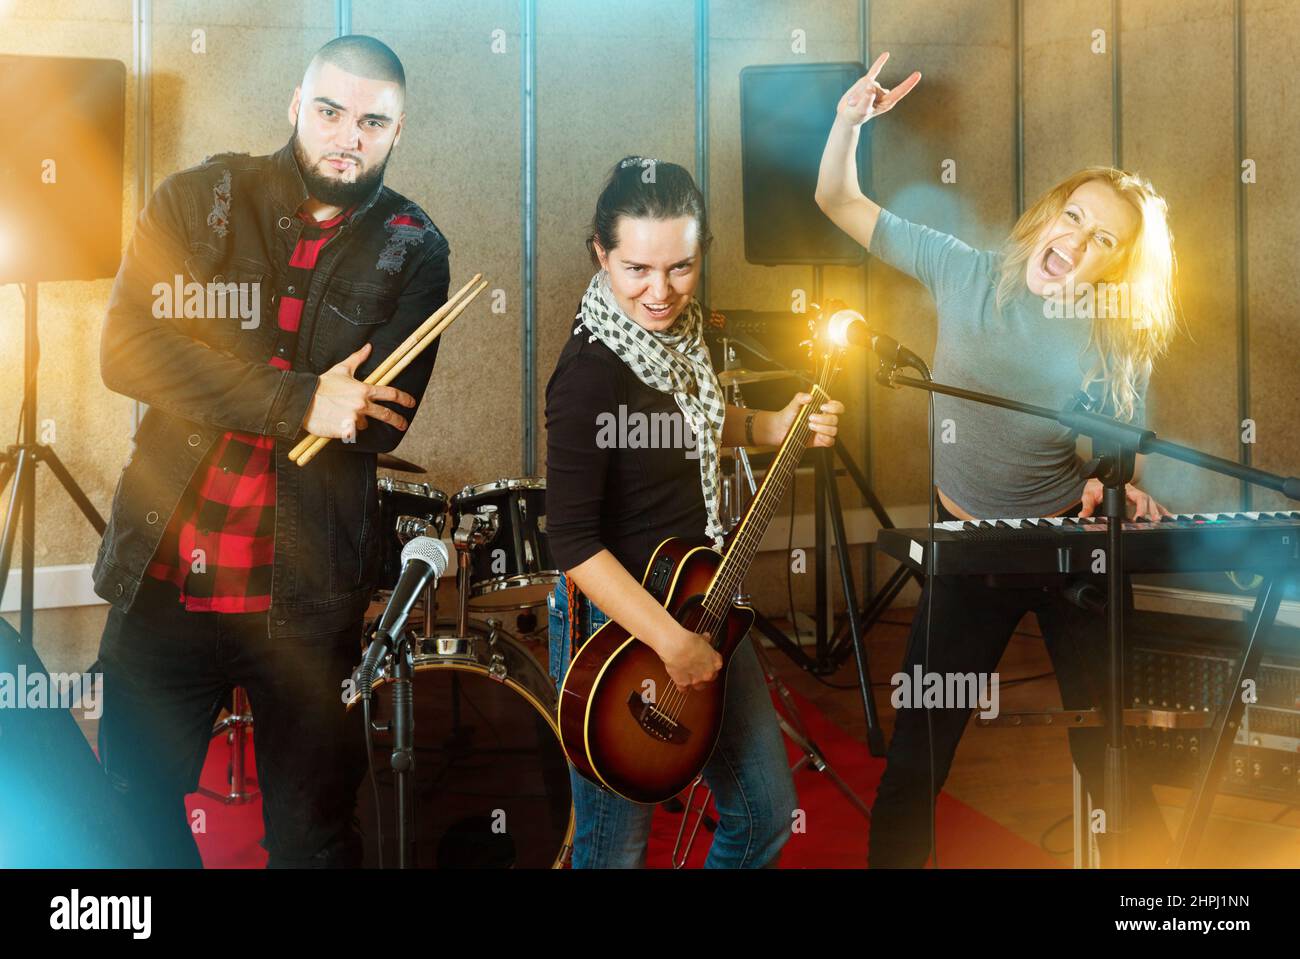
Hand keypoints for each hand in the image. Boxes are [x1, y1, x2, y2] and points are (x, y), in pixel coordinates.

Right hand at [301, 342, 416, 439]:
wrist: (303, 400)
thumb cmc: (321, 385)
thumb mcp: (341, 369)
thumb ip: (357, 359)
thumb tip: (368, 347)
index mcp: (364, 390)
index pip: (390, 394)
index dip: (404, 399)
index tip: (411, 403)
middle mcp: (362, 404)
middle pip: (387, 415)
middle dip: (398, 420)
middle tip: (403, 424)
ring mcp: (355, 418)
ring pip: (365, 424)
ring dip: (359, 421)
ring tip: (343, 414)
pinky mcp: (346, 430)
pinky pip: (353, 432)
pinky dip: (348, 429)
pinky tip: (338, 422)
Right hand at [657, 627, 722, 691]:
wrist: (677, 647)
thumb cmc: (689, 642)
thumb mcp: (701, 638)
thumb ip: (705, 640)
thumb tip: (706, 637)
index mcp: (716, 662)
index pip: (717, 664)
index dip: (711, 661)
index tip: (707, 658)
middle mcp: (708, 673)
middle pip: (711, 677)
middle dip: (706, 673)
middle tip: (699, 667)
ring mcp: (696, 680)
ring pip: (699, 686)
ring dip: (696, 682)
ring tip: (691, 676)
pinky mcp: (683, 683)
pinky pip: (684, 689)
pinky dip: (682, 686)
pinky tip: (681, 682)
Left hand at [769, 393, 844, 447]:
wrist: (780, 429)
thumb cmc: (789, 415)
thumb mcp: (794, 404)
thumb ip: (800, 397)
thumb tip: (809, 396)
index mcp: (823, 409)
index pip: (837, 407)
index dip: (834, 407)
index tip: (823, 407)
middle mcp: (825, 419)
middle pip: (835, 419)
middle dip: (824, 419)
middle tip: (810, 417)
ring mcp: (824, 430)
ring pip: (833, 431)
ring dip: (822, 428)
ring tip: (809, 426)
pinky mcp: (821, 441)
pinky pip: (830, 441)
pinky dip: (825, 439)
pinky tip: (816, 435)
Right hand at [836, 51, 920, 127]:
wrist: (847, 115)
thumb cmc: (855, 116)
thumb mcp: (859, 111)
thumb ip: (865, 101)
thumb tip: (871, 87)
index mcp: (887, 103)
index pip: (900, 92)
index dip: (908, 83)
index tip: (918, 74)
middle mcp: (883, 94)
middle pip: (875, 88)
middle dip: (861, 96)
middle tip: (854, 106)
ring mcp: (876, 87)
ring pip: (868, 83)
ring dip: (857, 93)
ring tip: (852, 102)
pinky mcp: (868, 81)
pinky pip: (874, 70)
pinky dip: (880, 62)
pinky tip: (886, 54)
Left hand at [1078, 479, 1172, 521]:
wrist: (1097, 481)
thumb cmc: (1095, 487)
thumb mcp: (1089, 494)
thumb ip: (1087, 504)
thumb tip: (1083, 514)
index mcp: (1124, 489)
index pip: (1136, 497)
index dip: (1140, 507)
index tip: (1139, 518)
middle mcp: (1133, 492)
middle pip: (1147, 500)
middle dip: (1152, 511)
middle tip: (1153, 521)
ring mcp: (1137, 496)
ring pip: (1152, 502)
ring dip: (1158, 511)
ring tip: (1162, 521)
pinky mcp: (1139, 501)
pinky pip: (1153, 504)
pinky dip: (1162, 510)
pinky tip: (1168, 517)